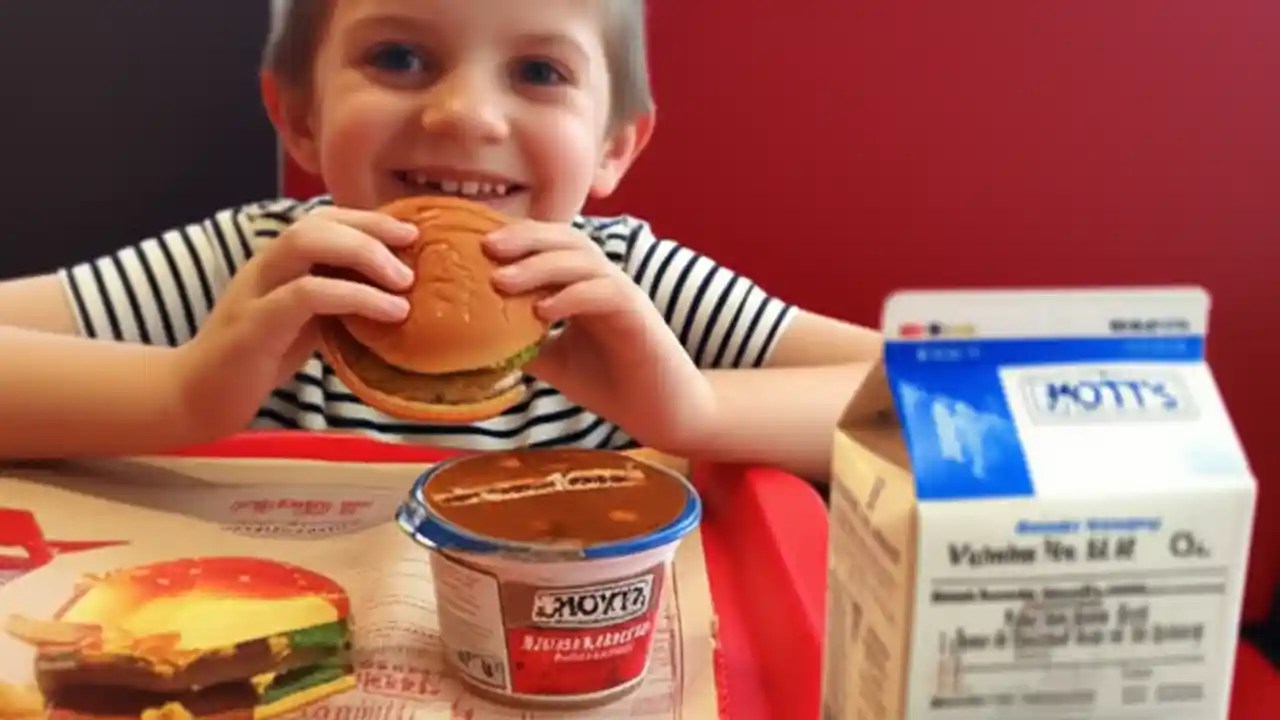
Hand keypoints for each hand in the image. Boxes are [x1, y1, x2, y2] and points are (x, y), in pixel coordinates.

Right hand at [172, 206, 417, 436]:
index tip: (409, 232)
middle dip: (369, 228)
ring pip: (305, 244)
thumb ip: (336, 302)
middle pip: (314, 222)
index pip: (319, 219)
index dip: (365, 219)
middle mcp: (263, 267)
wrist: (197, 397)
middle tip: (413, 246)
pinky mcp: (255, 325)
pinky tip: (387, 311)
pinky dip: (353, 296)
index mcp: (276, 263)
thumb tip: (395, 295)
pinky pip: (305, 294)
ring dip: (364, 255)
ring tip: (405, 282)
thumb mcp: (305, 322)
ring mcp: (255, 292)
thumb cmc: (257, 360)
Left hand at [485, 221, 714, 450]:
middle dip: (525, 238)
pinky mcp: (638, 316)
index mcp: (584, 285)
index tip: (476, 245)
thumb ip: (522, 342)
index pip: (551, 246)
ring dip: (541, 265)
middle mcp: (604, 281)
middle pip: (566, 240)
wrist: (661, 412)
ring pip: (584, 260)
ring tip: (503, 280)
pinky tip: (543, 310)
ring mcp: (623, 294)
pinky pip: (605, 293)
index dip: (518, 239)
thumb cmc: (610, 384)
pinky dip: (572, 296)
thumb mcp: (554, 360)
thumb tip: (474, 338)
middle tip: (486, 246)